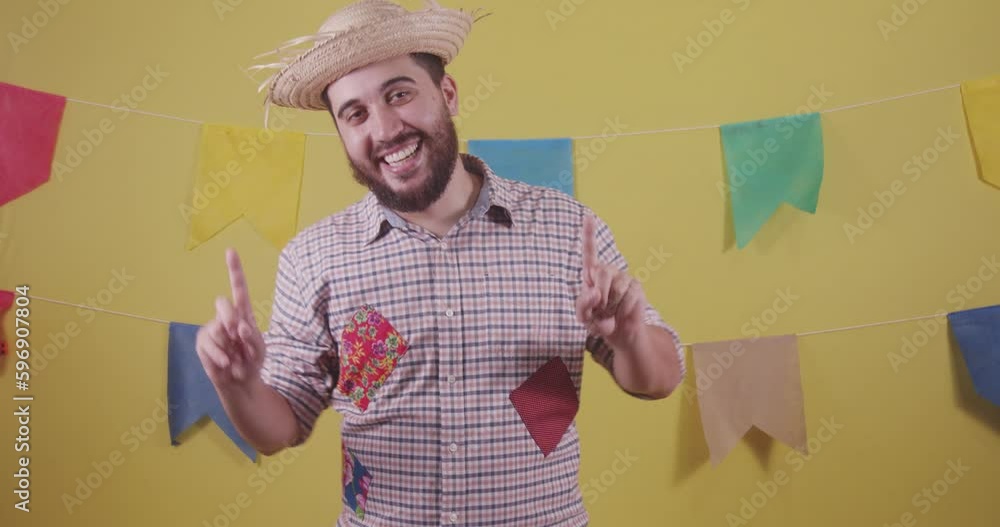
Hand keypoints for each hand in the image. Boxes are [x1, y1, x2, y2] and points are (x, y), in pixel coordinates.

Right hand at [196, 248, 266, 390]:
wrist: (240, 381)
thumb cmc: (252, 361)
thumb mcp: (259, 350)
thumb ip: (252, 337)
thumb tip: (240, 326)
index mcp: (244, 313)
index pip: (239, 288)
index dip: (234, 269)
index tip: (230, 251)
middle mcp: (227, 317)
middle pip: (223, 304)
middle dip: (230, 318)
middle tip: (238, 335)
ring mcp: (213, 329)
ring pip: (215, 328)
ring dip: (228, 346)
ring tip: (235, 358)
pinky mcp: (203, 342)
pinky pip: (208, 344)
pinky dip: (219, 356)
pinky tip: (226, 363)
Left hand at [575, 214, 647, 347]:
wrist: (619, 335)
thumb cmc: (598, 322)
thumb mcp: (583, 317)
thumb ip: (583, 305)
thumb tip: (594, 291)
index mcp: (591, 275)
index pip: (589, 252)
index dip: (588, 234)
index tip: (588, 216)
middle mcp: (609, 272)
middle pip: (602, 273)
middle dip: (599, 296)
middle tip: (601, 309)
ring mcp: (624, 278)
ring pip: (616, 289)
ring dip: (611, 307)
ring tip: (611, 312)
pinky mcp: (637, 287)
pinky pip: (628, 298)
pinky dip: (622, 311)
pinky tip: (622, 314)